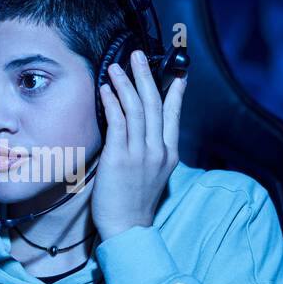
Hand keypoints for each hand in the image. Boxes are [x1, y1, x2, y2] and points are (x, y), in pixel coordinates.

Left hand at [92, 49, 187, 242]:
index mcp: (169, 153)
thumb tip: (139, 126)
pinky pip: (117, 122)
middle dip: (146, 76)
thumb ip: (150, 148)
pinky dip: (112, 102)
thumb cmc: (134, 201)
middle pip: (154, 104)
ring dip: (125, 83)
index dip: (175, 91)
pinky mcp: (120, 158)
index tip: (177, 72)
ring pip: (135, 108)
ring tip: (116, 67)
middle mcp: (158, 150)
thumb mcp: (152, 173)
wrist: (127, 228)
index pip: (173, 114)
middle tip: (137, 56)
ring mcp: (140, 154)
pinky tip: (105, 90)